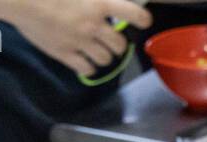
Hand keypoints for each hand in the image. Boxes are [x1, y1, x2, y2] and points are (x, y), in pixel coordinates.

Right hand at [5, 0, 151, 74]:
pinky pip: (86, 69)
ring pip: (105, 60)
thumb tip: (104, 1)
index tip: (142, 21)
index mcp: (99, 3)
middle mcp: (94, 25)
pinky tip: (83, 61)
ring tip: (96, 50)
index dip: (141, 19)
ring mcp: (80, 42)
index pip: (134, 15)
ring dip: (104, 56)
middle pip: (120, 45)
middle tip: (110, 39)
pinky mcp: (65, 54)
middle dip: (117, 44)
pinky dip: (88, 67)